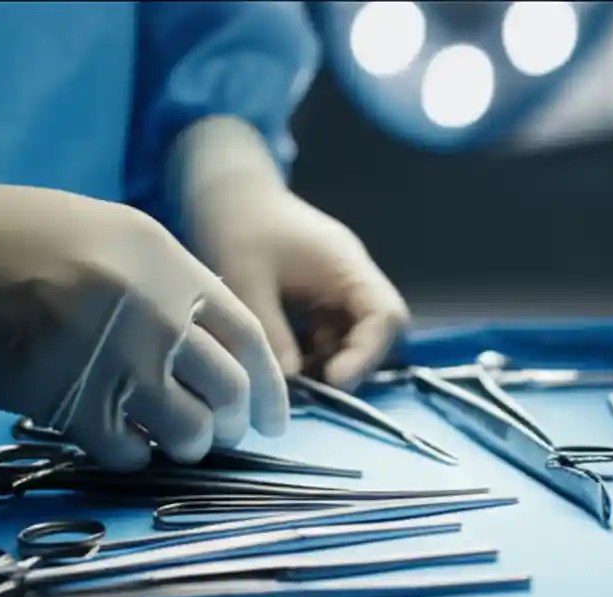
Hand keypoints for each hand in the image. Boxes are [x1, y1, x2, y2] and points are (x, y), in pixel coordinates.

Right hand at [0, 121, 286, 471]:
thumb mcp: (95, 232)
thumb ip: (156, 280)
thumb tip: (203, 339)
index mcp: (159, 256)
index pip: (245, 335)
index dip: (269, 387)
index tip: (273, 418)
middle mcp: (146, 304)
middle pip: (228, 390)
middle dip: (234, 424)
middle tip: (220, 435)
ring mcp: (104, 352)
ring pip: (186, 430)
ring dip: (185, 445)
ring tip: (165, 439)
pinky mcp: (56, 397)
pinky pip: (124, 451)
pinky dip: (130, 457)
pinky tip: (115, 442)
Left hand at [188, 178, 409, 389]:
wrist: (227, 191)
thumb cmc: (238, 225)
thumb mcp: (247, 280)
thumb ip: (271, 331)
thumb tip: (289, 383)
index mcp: (346, 266)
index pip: (386, 316)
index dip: (367, 354)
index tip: (333, 380)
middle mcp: (351, 279)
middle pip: (376, 333)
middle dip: (349, 364)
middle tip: (308, 387)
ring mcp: (336, 289)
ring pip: (351, 339)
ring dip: (327, 363)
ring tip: (288, 377)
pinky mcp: (317, 299)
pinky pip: (327, 335)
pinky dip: (310, 354)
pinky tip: (280, 361)